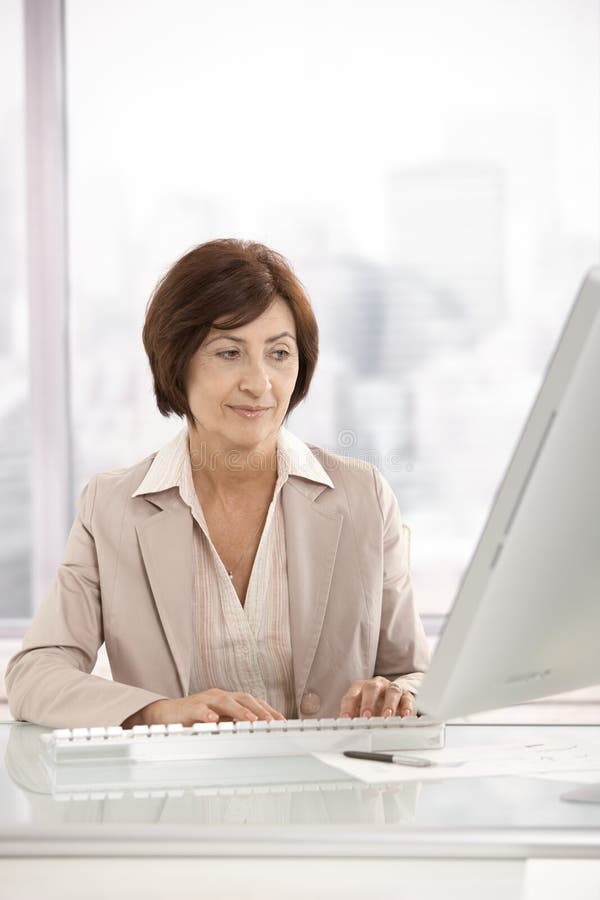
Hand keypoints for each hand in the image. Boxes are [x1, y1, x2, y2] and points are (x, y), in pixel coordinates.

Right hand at [122, 689, 285, 727]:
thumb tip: (259, 737)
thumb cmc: (195, 719)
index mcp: (229, 699)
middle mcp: (219, 696)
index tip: (282, 722)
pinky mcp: (189, 707)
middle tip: (271, 722)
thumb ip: (236, 726)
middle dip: (259, 710)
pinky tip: (213, 720)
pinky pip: (199, 709)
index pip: (253, 702)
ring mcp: (205, 700)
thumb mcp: (220, 723)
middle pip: (243, 698)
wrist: (166, 715)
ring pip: (224, 701)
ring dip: (239, 710)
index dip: (268, 710)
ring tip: (250, 720)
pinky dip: (207, 714)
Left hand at [338, 677, 414, 718]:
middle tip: (366, 717)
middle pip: (371, 689)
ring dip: (388, 704)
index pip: (351, 696)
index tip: (346, 720)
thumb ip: (353, 720)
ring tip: (386, 716)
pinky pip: (407, 699)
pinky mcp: (406, 695)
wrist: (392, 696)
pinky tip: (405, 716)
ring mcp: (391, 688)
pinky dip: (407, 707)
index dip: (347, 708)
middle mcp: (376, 685)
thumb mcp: (359, 711)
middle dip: (368, 703)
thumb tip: (345, 732)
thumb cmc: (372, 705)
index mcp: (360, 688)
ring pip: (391, 691)